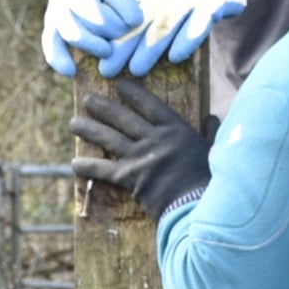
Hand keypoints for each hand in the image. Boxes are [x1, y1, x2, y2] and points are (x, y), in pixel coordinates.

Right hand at [41, 0, 168, 77]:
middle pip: (93, 14)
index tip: (137, 20)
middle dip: (112, 27)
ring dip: (92, 44)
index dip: (126, 7)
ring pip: (72, 31)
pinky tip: (72, 72)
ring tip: (107, 52)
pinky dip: (59, 58)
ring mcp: (61, 10)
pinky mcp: (52, 26)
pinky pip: (50, 43)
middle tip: (125, 33)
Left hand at [68, 76, 211, 217]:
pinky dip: (88, 166)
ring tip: (73, 122)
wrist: (196, 205)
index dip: (133, 93)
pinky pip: (104, 170)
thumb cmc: (209, 179)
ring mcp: (140, 157)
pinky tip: (74, 163)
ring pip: (109, 139)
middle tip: (88, 100)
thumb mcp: (212, 151)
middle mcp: (154, 139)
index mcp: (175, 129)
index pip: (150, 105)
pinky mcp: (130, 179)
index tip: (119, 84)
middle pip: (123, 118)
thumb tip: (214, 117)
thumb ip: (210, 132)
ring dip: (89, 130)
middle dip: (103, 107)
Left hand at [118, 0, 268, 75]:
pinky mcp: (214, 4)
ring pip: (166, 24)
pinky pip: (200, 22)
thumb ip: (137, 15)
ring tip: (136, 69)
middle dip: (123, 47)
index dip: (111, 37)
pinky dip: (189, 38)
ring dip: (150, 47)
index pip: (126, 17)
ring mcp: (190, 0)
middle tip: (107, 70)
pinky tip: (177, 56)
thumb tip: (106, 46)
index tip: (97, 60)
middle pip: (141, 23)